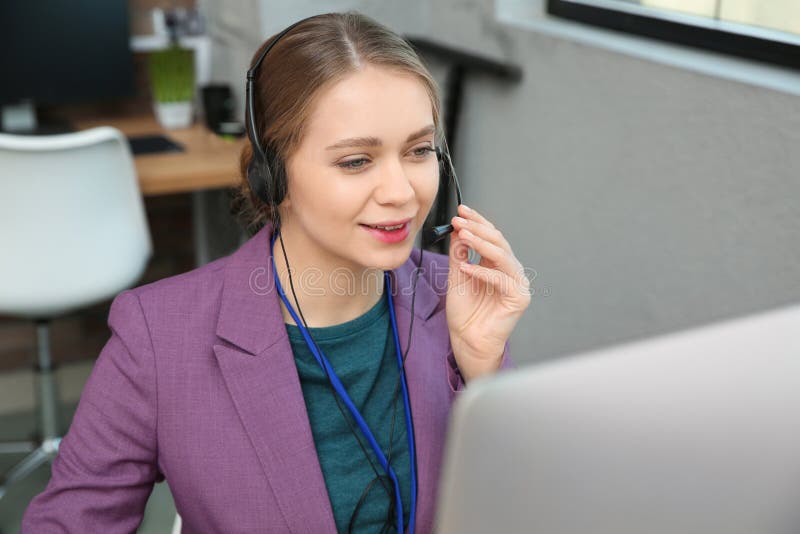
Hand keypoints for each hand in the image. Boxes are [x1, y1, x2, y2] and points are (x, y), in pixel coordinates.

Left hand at [446, 204, 530, 381]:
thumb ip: (459, 254)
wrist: (467, 340)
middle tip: (459, 219)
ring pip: (502, 256)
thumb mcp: (457, 276)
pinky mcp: (519, 298)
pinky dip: (483, 272)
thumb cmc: (464, 312)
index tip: (460, 211)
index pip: (490, 236)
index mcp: (497, 264)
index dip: (477, 221)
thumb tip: (458, 229)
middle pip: (498, 241)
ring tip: (463, 235)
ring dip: (481, 243)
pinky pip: (501, 279)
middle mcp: (510, 270)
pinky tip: (466, 268)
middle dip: (478, 228)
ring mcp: (517, 283)